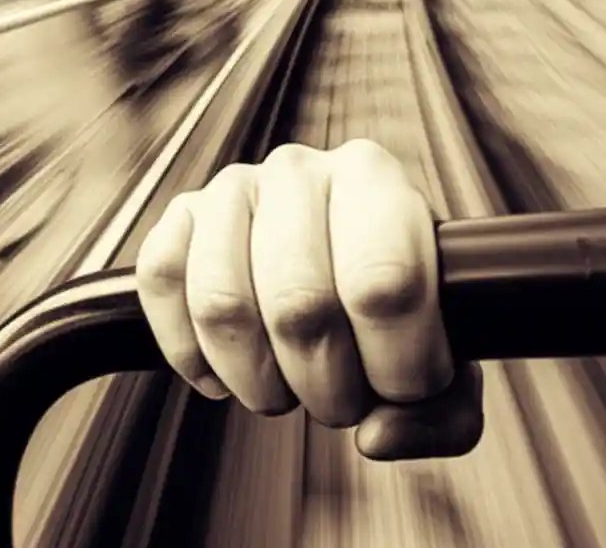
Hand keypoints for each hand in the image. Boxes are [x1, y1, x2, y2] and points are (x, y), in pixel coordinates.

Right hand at [136, 139, 483, 458]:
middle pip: (300, 306)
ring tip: (284, 388)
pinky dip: (190, 354)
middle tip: (339, 399)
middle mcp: (299, 170)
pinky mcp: (178, 218)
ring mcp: (230, 189)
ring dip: (257, 381)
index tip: (401, 388)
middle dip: (326, 386)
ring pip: (222, 306)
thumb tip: (378, 434)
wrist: (330, 250)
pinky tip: (224, 372)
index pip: (385, 284)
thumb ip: (442, 412)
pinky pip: (162, 287)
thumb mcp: (440, 355)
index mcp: (375, 177)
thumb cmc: (387, 303)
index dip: (396, 364)